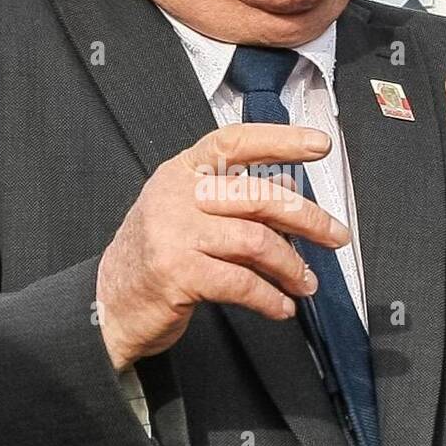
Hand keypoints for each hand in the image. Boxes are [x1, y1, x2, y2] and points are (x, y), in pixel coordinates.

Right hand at [96, 124, 349, 370]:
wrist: (109, 304)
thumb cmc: (156, 259)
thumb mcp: (189, 216)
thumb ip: (235, 202)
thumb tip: (292, 193)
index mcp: (181, 172)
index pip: (234, 142)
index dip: (280, 139)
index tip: (319, 144)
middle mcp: (176, 195)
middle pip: (257, 195)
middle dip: (307, 218)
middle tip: (336, 236)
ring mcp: (173, 232)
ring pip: (255, 240)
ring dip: (291, 266)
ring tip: (306, 282)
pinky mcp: (177, 272)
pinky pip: (240, 281)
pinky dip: (269, 297)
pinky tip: (281, 307)